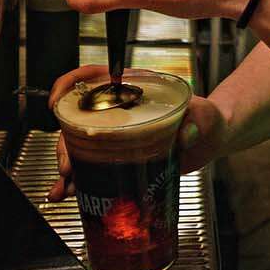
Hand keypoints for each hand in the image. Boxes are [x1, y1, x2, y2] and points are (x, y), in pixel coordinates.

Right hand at [45, 63, 229, 199]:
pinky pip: (92, 166)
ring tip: (65, 186)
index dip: (70, 84)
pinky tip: (67, 192)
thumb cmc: (207, 118)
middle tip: (68, 167)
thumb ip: (200, 119)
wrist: (211, 139)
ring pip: (80, 145)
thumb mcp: (205, 116)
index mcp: (133, 89)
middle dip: (66, 143)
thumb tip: (188, 131)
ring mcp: (117, 134)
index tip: (57, 99)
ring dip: (68, 165)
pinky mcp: (120, 157)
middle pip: (79, 118)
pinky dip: (78, 180)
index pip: (94, 77)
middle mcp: (119, 110)